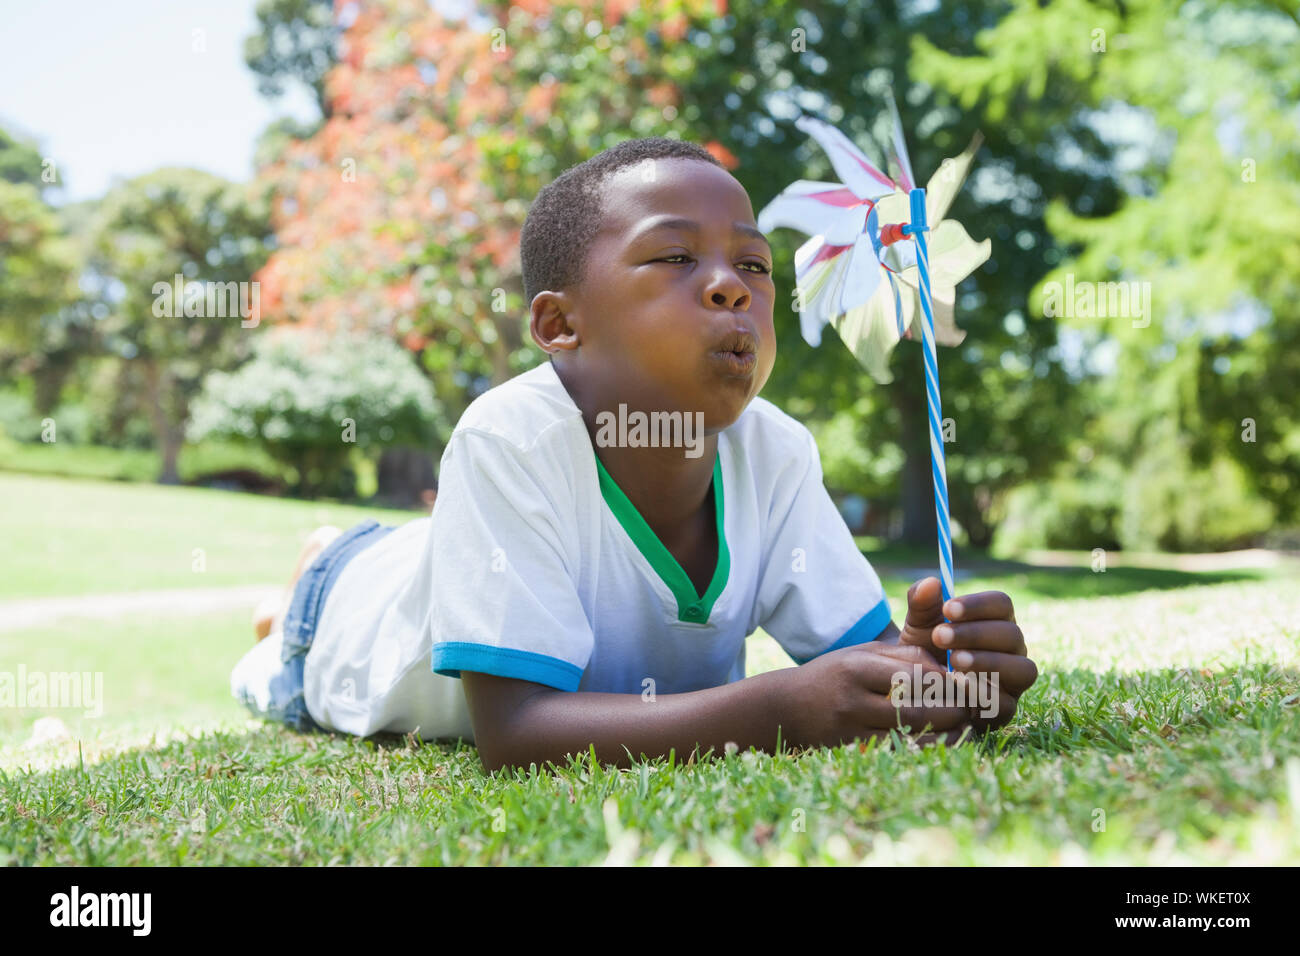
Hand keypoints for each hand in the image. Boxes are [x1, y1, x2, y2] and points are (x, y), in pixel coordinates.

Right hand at [786, 639, 973, 749]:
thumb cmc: (834, 676)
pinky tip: (942, 742)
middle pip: (918, 707)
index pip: (915, 673)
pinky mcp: (851, 750)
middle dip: (953, 707)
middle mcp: (852, 698)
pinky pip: (899, 753)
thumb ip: (904, 654)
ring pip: (911, 735)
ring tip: (965, 724)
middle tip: (975, 705)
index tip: (968, 680)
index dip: (947, 679)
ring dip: (946, 732)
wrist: (786, 708)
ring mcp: (851, 728)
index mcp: (857, 666)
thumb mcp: (862, 653)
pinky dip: (926, 749)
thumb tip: (949, 663)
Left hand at [898, 576, 1037, 730]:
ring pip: (1021, 669)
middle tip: (940, 636)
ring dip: (988, 662)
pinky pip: (1007, 703)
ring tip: (954, 661)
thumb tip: (931, 582)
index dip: (978, 605)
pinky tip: (957, 684)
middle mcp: (1012, 650)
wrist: (911, 686)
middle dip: (976, 634)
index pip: (1002, 604)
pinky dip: (983, 693)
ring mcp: (1014, 681)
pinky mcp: (1005, 710)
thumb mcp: (917, 624)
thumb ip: (921, 602)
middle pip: (1012, 635)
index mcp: (996, 621)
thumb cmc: (923, 648)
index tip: (948, 608)